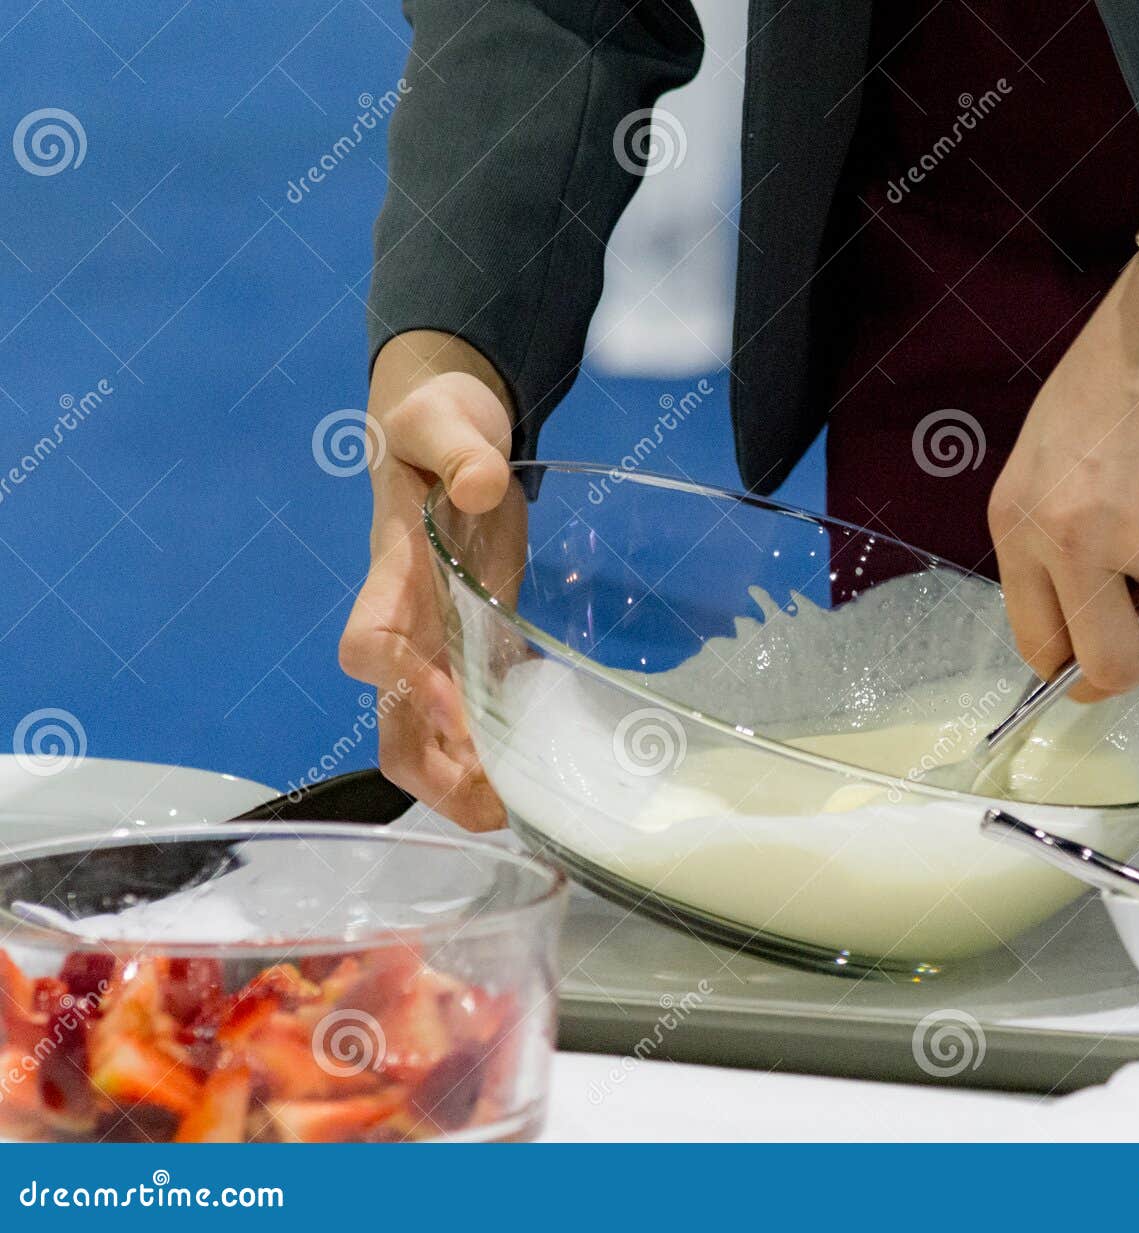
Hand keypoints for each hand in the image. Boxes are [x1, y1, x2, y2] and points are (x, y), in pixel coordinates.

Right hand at [338, 331, 513, 829]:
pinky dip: (497, 751)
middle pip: (391, 718)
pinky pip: (477, 714)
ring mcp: (441, 643)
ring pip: (431, 734)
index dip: (396, 681)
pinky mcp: (478, 644)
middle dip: (427, 768)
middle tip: (485, 804)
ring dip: (464, 778)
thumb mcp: (443, 421)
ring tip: (518, 812)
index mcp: (391, 575)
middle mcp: (409, 626)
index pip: (369, 644)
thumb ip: (460, 450)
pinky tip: (535, 781)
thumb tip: (479, 483)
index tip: (443, 697)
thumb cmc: (436, 425)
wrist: (449, 435)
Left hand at [987, 261, 1138, 698]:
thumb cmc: (1114, 382)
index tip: (1103, 660)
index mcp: (1017, 524)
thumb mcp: (1046, 465)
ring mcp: (1138, 534)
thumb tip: (1090, 618)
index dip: (1075, 668)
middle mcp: (1066, 538)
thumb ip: (1057, 542)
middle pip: (1099, 665)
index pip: (1035, 642)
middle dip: (1135, 667)